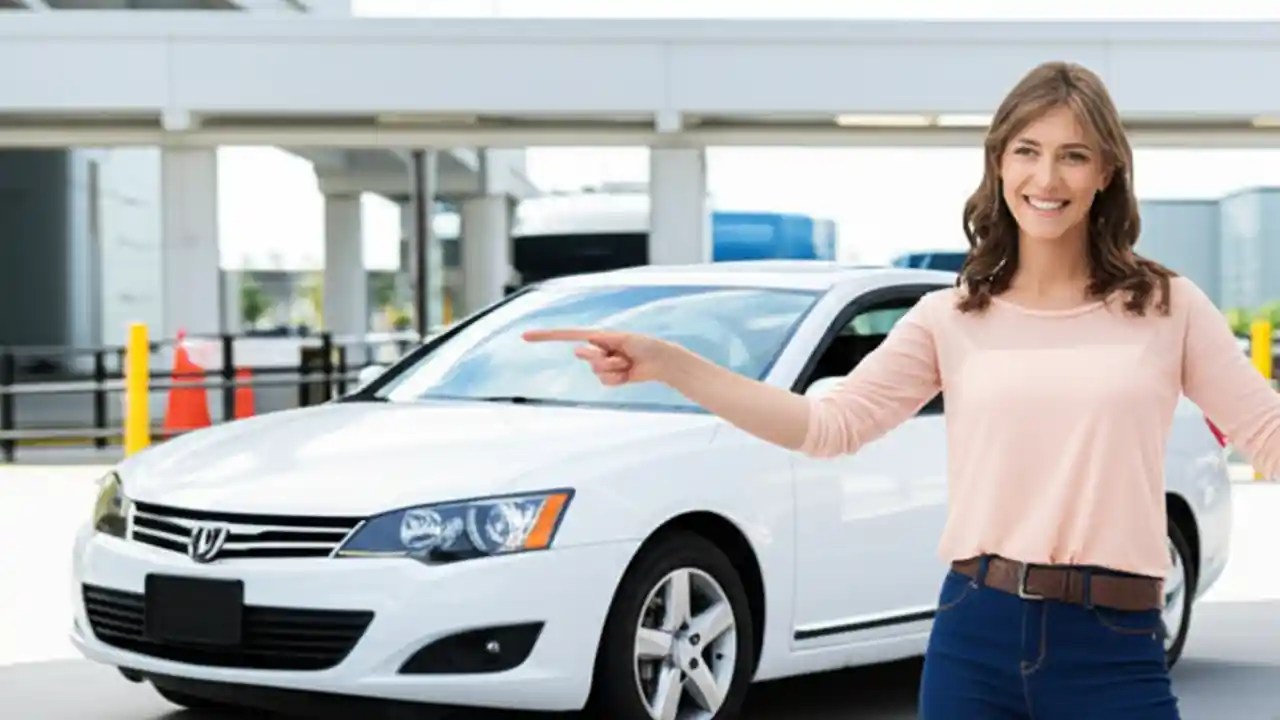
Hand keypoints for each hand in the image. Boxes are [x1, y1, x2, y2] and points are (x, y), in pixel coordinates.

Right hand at [521, 328, 672, 385]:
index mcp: (597, 335)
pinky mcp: (609, 377)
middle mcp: (596, 349)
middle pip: (586, 358)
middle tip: (622, 355)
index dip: (546, 336)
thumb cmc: (644, 345)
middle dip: (603, 358)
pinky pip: (605, 381)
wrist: (661, 361)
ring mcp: (602, 364)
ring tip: (629, 363)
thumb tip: (576, 350)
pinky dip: (617, 378)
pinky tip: (629, 373)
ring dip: (614, 369)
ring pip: (596, 372)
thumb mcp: (621, 340)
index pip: (566, 335)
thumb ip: (598, 346)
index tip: (526, 336)